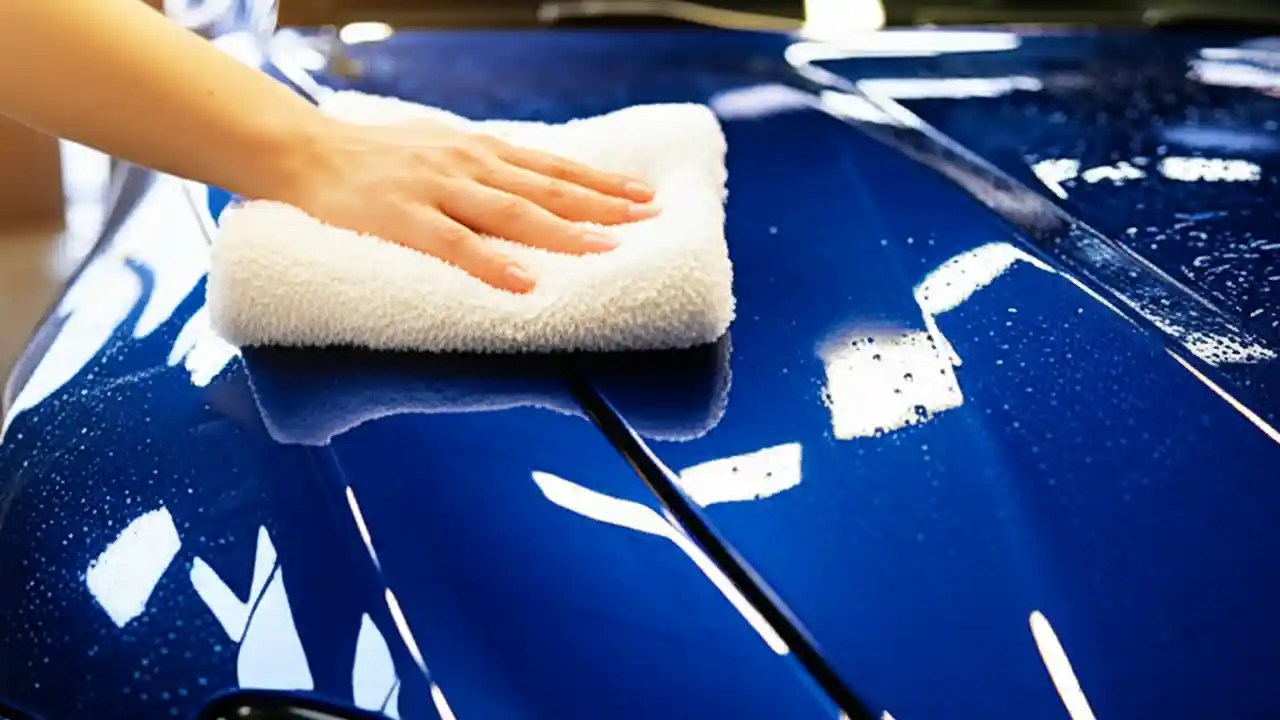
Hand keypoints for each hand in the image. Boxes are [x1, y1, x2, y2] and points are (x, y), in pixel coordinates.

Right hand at [279, 117, 658, 292]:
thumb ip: (484, 169)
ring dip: (562, 232)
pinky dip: (491, 264)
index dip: (601, 182)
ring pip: (511, 213)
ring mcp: (434, 190)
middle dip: (601, 205)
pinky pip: (454, 246)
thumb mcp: (439, 150)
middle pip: (546, 188)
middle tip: (647, 222)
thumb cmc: (374, 160)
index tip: (645, 197)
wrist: (301, 151)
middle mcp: (466, 164)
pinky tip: (525, 283)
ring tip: (606, 250)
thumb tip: (535, 193)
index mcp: (477, 150)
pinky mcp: (400, 219)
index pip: (553, 167)